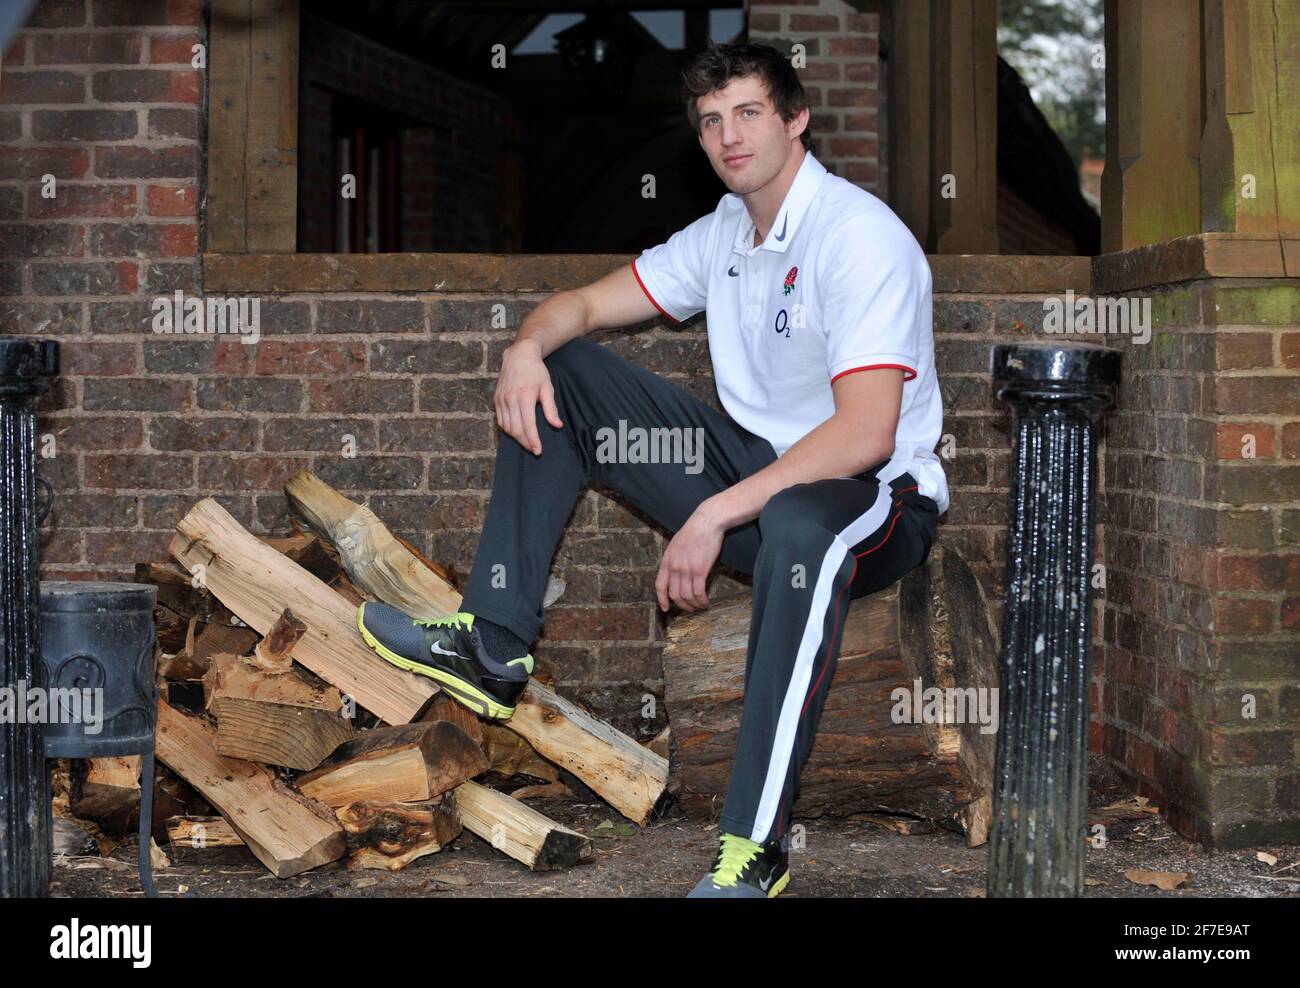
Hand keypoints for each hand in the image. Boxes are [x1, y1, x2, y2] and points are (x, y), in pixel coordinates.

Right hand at [494, 340, 561, 454]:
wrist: (519, 355)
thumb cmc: (536, 371)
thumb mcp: (547, 388)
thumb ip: (551, 409)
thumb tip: (557, 425)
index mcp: (524, 397)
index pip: (528, 425)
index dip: (532, 440)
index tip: (538, 450)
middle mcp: (510, 399)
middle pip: (515, 429)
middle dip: (525, 442)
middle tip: (534, 449)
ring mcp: (501, 400)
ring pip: (506, 427)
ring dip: (516, 437)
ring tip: (527, 442)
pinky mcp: (496, 399)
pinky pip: (500, 420)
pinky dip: (508, 429)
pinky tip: (516, 431)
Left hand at [656, 506, 724, 612]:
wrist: (706, 522)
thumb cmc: (694, 531)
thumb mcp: (676, 545)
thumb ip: (674, 559)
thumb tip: (675, 572)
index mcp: (666, 561)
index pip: (660, 586)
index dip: (662, 600)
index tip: (665, 608)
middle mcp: (674, 567)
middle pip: (674, 595)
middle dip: (682, 605)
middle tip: (690, 609)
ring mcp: (686, 569)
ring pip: (686, 596)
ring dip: (694, 605)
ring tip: (700, 606)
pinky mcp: (700, 570)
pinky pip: (698, 592)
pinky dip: (702, 600)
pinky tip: (706, 601)